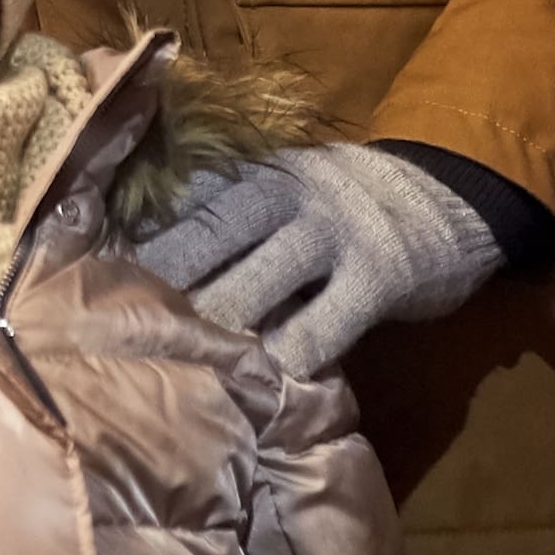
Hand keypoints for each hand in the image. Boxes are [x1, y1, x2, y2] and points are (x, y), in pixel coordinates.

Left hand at [131, 143, 500, 377]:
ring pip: (258, 278)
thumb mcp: (296, 190)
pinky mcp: (377, 277)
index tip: (93, 275)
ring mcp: (334, 233)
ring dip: (215, 322)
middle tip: (113, 327)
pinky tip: (261, 383)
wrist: (460, 194)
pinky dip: (289, 353)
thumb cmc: (357, 205)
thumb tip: (160, 262)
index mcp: (262, 171)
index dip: (141, 237)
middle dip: (161, 282)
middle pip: (210, 235)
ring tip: (174, 362)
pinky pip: (323, 322)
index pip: (187, 199)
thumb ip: (242, 221)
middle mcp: (290, 193)